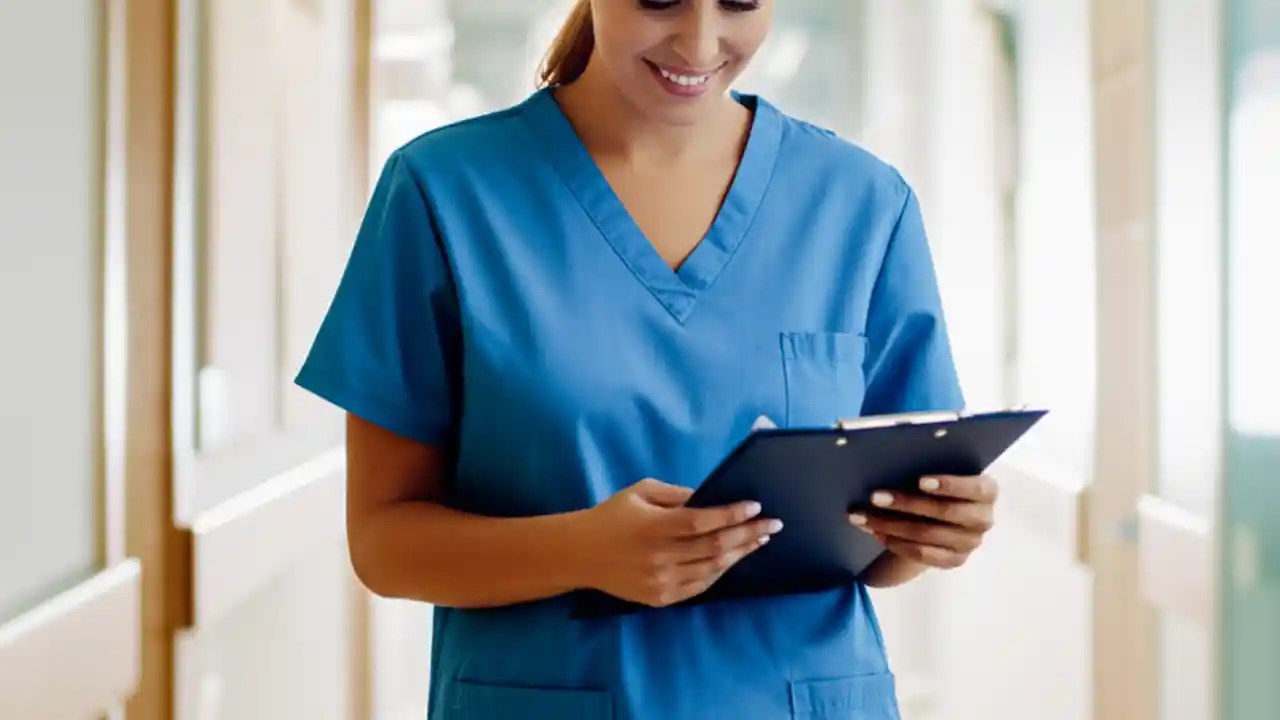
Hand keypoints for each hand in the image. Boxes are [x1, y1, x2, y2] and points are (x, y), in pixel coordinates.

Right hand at [574, 478, 782, 607]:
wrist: (579, 553)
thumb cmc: (612, 515)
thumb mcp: (640, 492)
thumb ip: (677, 494)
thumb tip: (711, 498)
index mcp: (653, 526)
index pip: (701, 521)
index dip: (731, 515)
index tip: (755, 506)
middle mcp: (659, 556)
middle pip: (714, 546)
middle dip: (748, 534)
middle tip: (773, 524)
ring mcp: (661, 581)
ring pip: (712, 568)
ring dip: (740, 553)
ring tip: (760, 540)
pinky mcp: (660, 597)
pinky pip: (700, 586)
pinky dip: (721, 571)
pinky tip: (734, 558)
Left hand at [849, 474, 997, 569]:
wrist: (942, 516)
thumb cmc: (938, 485)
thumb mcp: (940, 472)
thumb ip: (928, 466)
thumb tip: (890, 461)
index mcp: (986, 491)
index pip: (976, 488)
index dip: (949, 485)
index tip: (920, 480)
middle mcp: (982, 519)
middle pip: (945, 513)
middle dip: (906, 504)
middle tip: (875, 497)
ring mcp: (969, 543)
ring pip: (927, 535)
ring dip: (891, 525)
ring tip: (864, 516)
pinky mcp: (953, 560)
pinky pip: (921, 554)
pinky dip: (895, 542)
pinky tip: (876, 532)